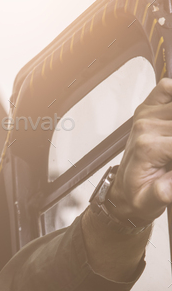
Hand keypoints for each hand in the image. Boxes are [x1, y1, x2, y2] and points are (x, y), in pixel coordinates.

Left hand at [108, 78, 171, 225]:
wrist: (123, 193)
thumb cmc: (139, 195)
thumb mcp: (151, 202)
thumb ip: (162, 193)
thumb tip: (169, 187)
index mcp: (148, 147)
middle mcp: (145, 127)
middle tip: (171, 155)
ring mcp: (145, 115)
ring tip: (170, 148)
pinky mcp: (147, 108)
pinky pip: (166, 88)